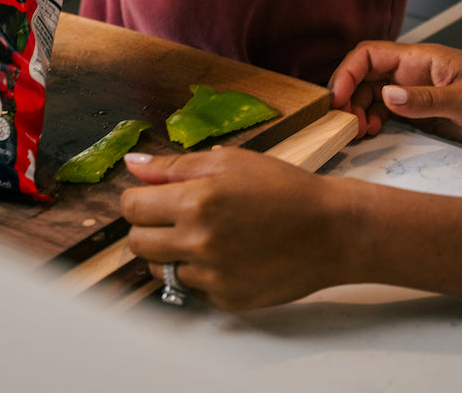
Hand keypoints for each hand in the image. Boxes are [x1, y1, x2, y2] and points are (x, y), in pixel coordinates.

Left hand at [122, 148, 351, 310]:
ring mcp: (211, 276)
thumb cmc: (283, 187)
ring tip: (201, 234)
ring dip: (169, 252)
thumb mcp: (230, 161)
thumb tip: (133, 166)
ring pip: (158, 271)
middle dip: (147, 226)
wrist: (329, 230)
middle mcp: (199, 242)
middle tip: (174, 214)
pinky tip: (223, 254)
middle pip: (136, 243)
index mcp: (197, 201)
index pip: (131, 208)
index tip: (151, 196)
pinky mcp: (225, 300)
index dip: (138, 198)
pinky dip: (196, 273)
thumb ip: (174, 166)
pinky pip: (189, 289)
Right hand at [329, 40, 461, 143]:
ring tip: (360, 131)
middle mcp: (412, 71)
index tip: (336, 98)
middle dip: (349, 95)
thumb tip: (386, 96)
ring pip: (373, 93)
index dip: (347, 72)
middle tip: (345, 123)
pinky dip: (373, 120)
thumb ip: (426, 99)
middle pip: (365, 75)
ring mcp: (416, 90)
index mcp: (419, 59)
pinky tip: (372, 132)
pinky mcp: (422, 108)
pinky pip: (387, 110)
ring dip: (359, 110)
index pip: (369, 54)